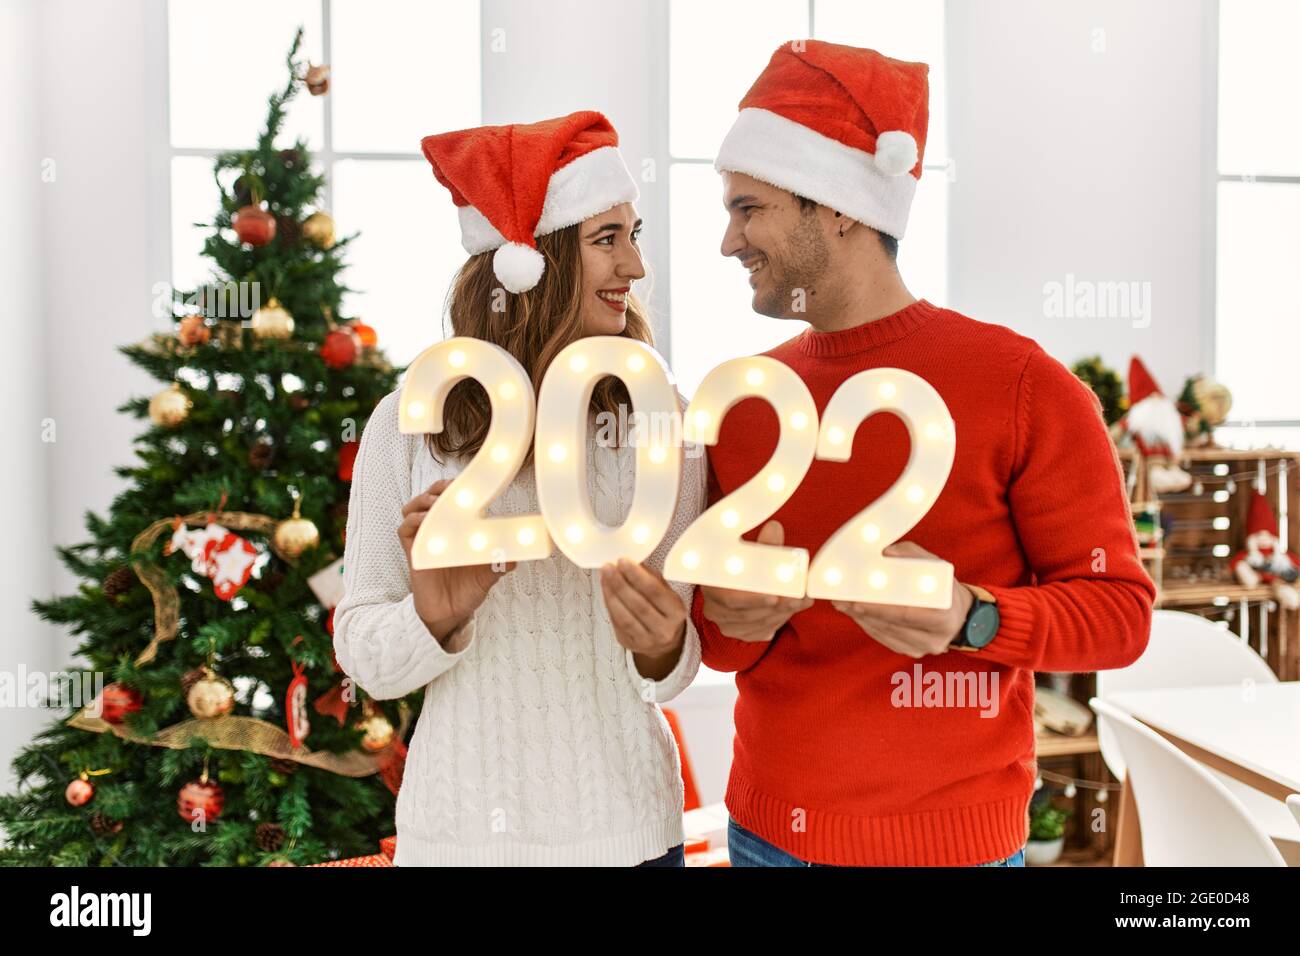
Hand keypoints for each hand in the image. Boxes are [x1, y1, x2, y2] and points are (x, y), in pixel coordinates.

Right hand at [398, 479, 513, 645]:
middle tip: (449, 487)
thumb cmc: (468, 591)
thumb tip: (517, 556)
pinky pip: (405, 529)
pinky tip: (425, 521)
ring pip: (413, 508)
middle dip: (438, 488)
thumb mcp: (489, 575)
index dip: (456, 487)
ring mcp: (424, 539)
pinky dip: (413, 521)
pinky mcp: (412, 551)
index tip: (467, 481)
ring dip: (423, 500)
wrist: (450, 614)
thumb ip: (501, 563)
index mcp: (457, 529)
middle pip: (431, 497)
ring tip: (436, 503)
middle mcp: (438, 530)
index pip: (452, 500)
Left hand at [600, 557, 686, 680]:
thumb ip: (651, 578)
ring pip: (625, 617)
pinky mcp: (630, 644)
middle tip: (609, 567)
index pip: (655, 592)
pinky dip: (609, 604)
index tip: (623, 560)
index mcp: (677, 613)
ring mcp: (647, 641)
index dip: (637, 576)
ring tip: (604, 576)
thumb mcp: (666, 593)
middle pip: (639, 605)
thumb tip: (631, 562)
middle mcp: (664, 630)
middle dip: (621, 584)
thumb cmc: (663, 609)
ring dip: (612, 594)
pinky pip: (617, 623)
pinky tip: (605, 589)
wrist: (663, 641)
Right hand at [698, 521, 813, 642]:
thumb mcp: (752, 552)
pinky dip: (781, 619)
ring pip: (757, 623)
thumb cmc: (745, 564)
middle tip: (798, 597)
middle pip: (746, 613)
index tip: (774, 596)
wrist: (739, 583)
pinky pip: (762, 631)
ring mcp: (727, 624)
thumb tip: (775, 528)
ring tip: (802, 599)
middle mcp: (714, 608)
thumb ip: (764, 544)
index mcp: (710, 584)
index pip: (728, 598)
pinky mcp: (742, 634)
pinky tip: (796, 606)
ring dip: (782, 612)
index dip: (751, 599)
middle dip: (775, 606)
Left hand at [831, 541, 973, 658]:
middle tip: (838, 596)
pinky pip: (883, 636)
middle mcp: (933, 638)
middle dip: (860, 609)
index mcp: (943, 616)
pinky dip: (867, 622)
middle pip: (889, 624)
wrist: (961, 615)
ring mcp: (921, 648)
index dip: (878, 608)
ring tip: (841, 600)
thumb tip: (884, 552)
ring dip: (859, 616)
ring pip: (882, 632)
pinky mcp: (910, 651)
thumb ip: (909, 555)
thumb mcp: (935, 565)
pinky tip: (854, 610)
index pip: (905, 614)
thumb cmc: (945, 586)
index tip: (855, 600)